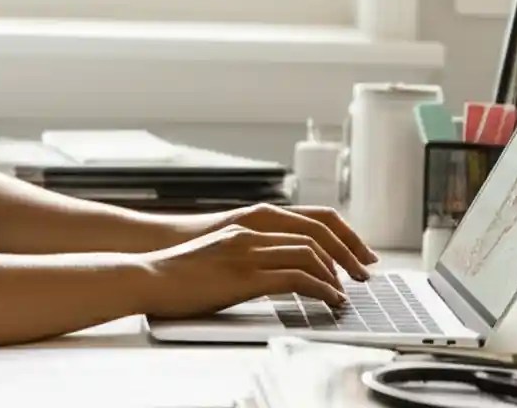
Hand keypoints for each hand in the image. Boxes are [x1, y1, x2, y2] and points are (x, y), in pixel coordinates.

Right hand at [138, 225, 347, 318]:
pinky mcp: (245, 276)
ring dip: (336, 275)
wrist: (150, 272)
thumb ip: (250, 247)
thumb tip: (276, 265)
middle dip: (349, 254)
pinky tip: (329, 300)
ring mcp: (250, 250)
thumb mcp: (223, 247)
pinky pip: (297, 278)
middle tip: (365, 274)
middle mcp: (255, 229)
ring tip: (345, 294)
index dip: (344, 234)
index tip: (360, 253)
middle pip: (319, 232)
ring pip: (311, 254)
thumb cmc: (181, 266)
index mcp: (253, 219)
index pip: (314, 217)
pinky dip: (321, 289)